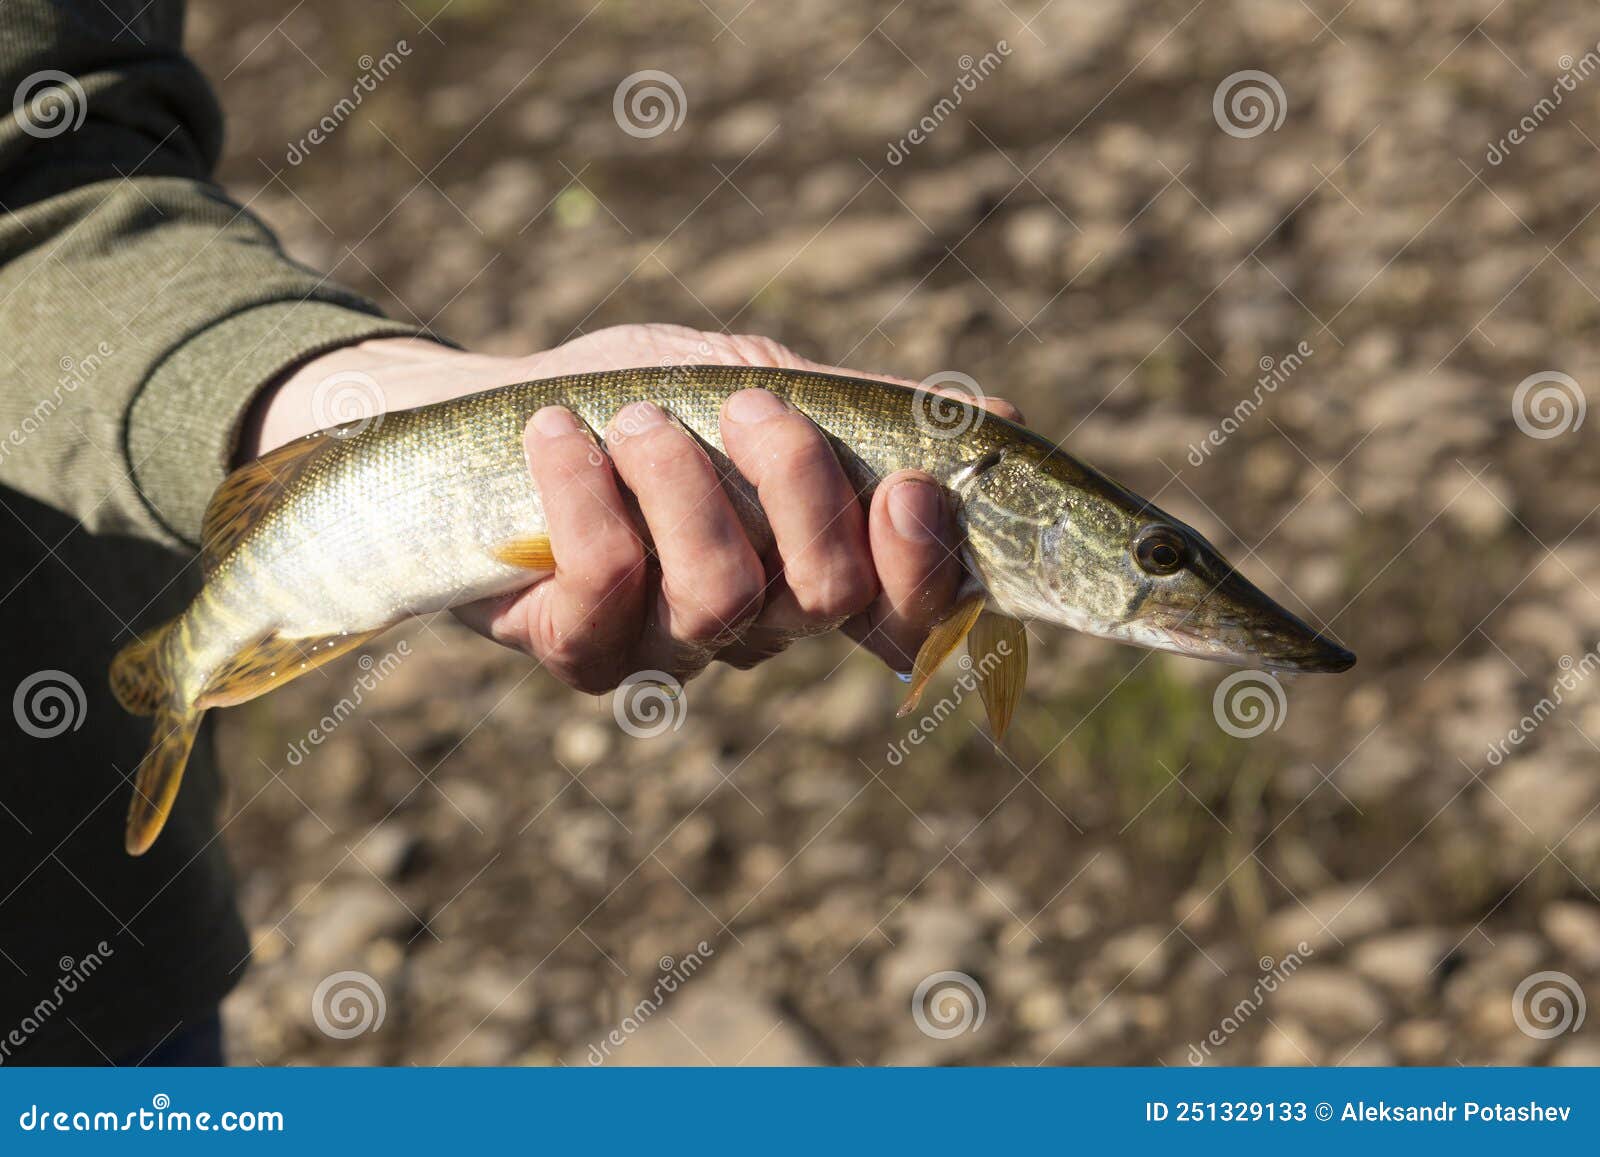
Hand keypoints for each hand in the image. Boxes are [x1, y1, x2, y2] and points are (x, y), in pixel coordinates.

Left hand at [241, 324, 1022, 690]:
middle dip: (800, 488)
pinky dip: (589, 496)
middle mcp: (762, 625)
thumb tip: (997, 417)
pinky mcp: (581, 653)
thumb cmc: (638, 393)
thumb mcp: (750, 374)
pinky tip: (560, 436)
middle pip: (827, 597)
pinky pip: (608, 590)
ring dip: (686, 488)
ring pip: (724, 599)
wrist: (490, 412)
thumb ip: (853, 407)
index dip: (924, 567)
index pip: (910, 611)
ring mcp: (671, 649)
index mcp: (818, 568)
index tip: (912, 487)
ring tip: (638, 420)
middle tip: (751, 408)